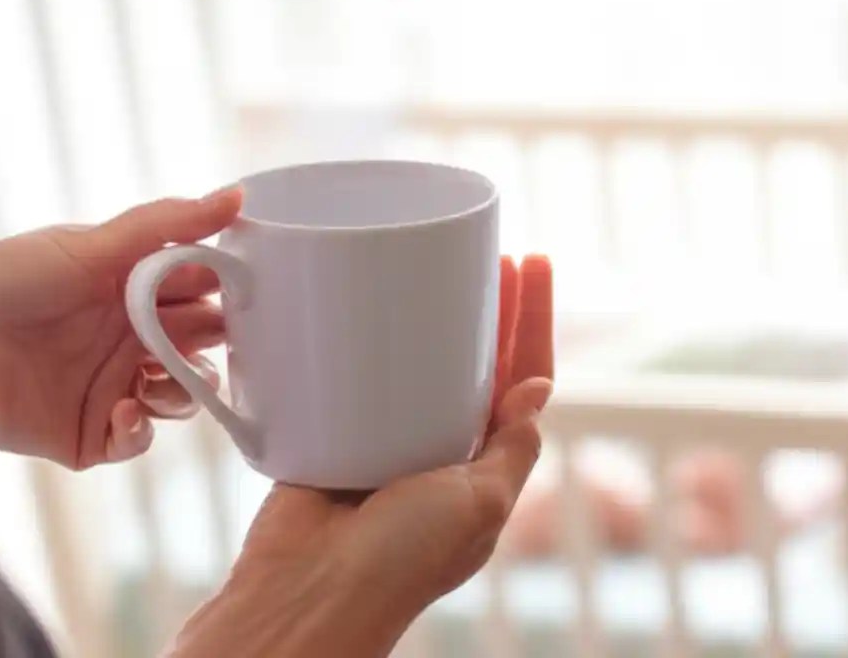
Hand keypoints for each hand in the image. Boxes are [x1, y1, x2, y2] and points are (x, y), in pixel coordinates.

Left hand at [0, 188, 241, 467]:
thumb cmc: (2, 280)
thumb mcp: (92, 244)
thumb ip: (171, 223)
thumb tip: (240, 194)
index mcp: (134, 292)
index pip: (204, 293)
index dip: (231, 294)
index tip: (257, 294)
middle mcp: (129, 340)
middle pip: (202, 347)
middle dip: (219, 346)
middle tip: (213, 339)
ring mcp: (111, 387)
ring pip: (180, 399)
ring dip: (185, 392)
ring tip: (160, 380)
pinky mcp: (88, 433)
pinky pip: (137, 441)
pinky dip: (140, 429)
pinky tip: (123, 408)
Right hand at [167, 255, 553, 657]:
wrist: (307, 592)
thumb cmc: (402, 559)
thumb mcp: (480, 505)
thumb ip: (512, 451)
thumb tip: (540, 389)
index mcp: (484, 468)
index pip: (523, 379)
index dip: (533, 323)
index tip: (535, 266)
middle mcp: (441, 454)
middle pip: (475, 363)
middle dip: (490, 308)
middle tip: (490, 254)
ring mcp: (388, 443)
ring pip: (421, 365)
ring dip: (435, 316)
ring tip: (439, 261)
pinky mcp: (336, 437)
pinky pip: (360, 380)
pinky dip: (370, 344)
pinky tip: (371, 305)